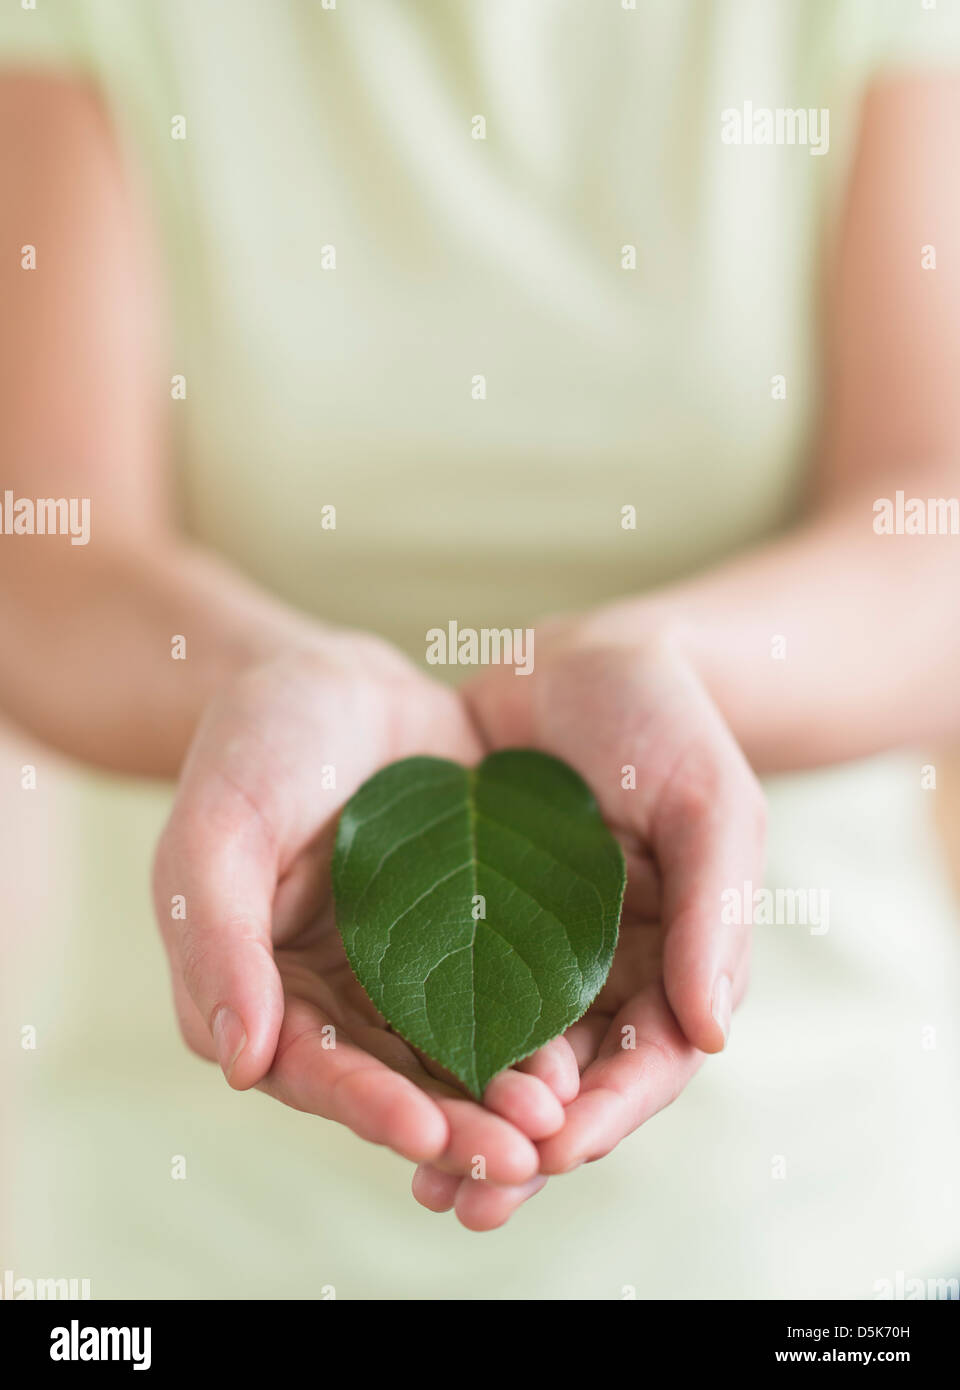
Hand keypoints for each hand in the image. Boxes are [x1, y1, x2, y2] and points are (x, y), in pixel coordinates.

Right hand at [152, 636, 578, 1192]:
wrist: (337, 683)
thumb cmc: (255, 745)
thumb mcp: (218, 828)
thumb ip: (217, 939)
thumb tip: (239, 1066)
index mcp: (253, 992)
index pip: (308, 1068)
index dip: (364, 1104)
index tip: (425, 1132)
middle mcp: (326, 1001)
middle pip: (389, 1083)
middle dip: (452, 1124)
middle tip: (519, 1157)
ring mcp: (396, 975)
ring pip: (450, 1055)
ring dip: (501, 1097)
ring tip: (559, 1125)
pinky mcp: (458, 943)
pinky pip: (497, 997)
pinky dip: (533, 1033)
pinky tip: (581, 1057)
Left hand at [412, 619, 764, 1227]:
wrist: (574, 660)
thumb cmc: (662, 724)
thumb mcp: (709, 803)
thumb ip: (718, 911)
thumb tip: (711, 1035)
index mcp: (677, 961)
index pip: (652, 1064)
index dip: (609, 1116)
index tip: (554, 1152)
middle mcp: (606, 977)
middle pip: (572, 1088)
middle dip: (522, 1148)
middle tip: (465, 1198)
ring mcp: (536, 957)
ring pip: (505, 1063)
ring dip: (466, 1122)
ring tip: (420, 1178)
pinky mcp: (471, 929)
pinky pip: (447, 1003)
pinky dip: (424, 1052)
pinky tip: (381, 1088)